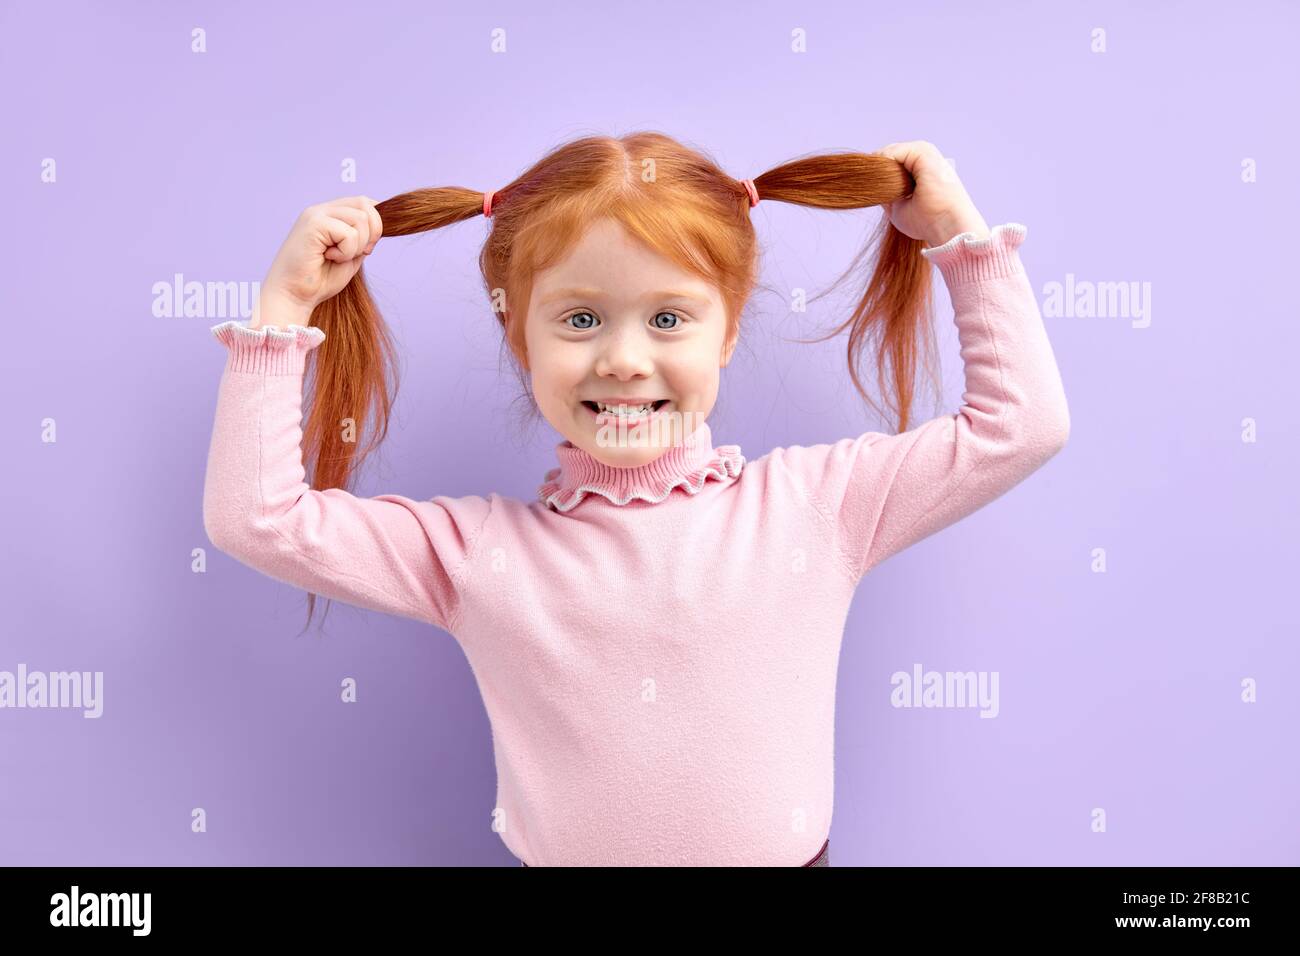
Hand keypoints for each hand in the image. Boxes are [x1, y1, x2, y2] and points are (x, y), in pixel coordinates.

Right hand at [255, 195, 382, 327]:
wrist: (294, 295)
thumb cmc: (320, 280)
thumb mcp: (351, 255)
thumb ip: (364, 237)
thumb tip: (383, 223)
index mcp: (331, 215)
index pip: (365, 202)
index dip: (376, 224)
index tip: (367, 248)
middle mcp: (323, 210)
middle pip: (366, 204)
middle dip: (373, 233)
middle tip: (356, 254)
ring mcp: (316, 214)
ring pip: (361, 219)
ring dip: (357, 246)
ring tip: (337, 257)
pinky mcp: (313, 223)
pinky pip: (349, 233)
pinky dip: (346, 252)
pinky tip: (329, 257)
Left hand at [877, 141, 988, 246]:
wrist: (948, 225)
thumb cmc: (928, 222)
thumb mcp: (899, 207)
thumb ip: (886, 193)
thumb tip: (870, 183)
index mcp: (922, 168)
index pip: (892, 164)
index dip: (879, 176)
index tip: (873, 193)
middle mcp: (924, 156)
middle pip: (889, 156)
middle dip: (877, 173)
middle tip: (873, 192)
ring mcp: (925, 152)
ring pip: (889, 153)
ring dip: (880, 171)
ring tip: (881, 190)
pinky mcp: (923, 152)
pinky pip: (892, 153)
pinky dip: (883, 166)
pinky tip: (885, 182)